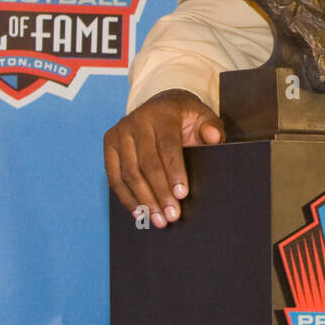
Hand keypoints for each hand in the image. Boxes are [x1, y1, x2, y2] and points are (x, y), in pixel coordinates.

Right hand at [103, 89, 224, 227]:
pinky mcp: (109, 144)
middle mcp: (137, 121)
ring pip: (129, 173)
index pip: (167, 146)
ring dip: (143, 200)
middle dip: (160, 192)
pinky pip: (114, 177)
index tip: (182, 194)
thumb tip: (215, 138)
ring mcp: (120, 132)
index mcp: (162, 114)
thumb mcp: (202, 116)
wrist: (160, 105)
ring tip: (158, 220)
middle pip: (146, 163)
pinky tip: (140, 213)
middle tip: (172, 215)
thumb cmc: (184, 117)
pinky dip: (127, 198)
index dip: (174, 171)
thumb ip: (211, 128)